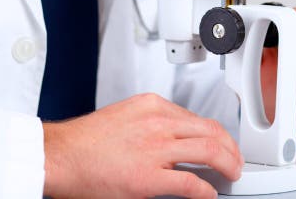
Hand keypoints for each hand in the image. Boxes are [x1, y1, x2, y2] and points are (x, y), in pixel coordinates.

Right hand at [43, 93, 241, 198]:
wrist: (60, 156)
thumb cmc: (85, 143)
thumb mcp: (126, 117)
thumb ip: (151, 123)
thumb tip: (173, 139)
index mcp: (153, 106)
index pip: (196, 117)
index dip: (214, 133)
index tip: (219, 142)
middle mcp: (158, 123)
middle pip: (211, 130)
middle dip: (230, 147)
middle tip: (235, 160)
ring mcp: (155, 149)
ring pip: (209, 150)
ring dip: (228, 163)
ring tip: (232, 174)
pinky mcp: (149, 177)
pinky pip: (190, 182)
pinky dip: (206, 189)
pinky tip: (210, 194)